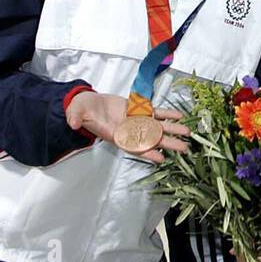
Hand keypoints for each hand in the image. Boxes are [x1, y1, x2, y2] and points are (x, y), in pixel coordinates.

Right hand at [65, 93, 189, 164]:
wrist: (88, 103)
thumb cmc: (82, 110)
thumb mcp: (77, 113)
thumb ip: (76, 118)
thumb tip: (72, 122)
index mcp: (116, 135)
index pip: (133, 146)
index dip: (147, 153)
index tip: (161, 159)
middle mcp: (129, 130)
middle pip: (152, 139)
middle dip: (168, 144)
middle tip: (185, 150)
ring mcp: (136, 120)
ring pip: (158, 126)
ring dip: (172, 129)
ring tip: (188, 133)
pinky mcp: (139, 110)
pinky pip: (156, 113)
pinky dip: (167, 114)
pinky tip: (180, 116)